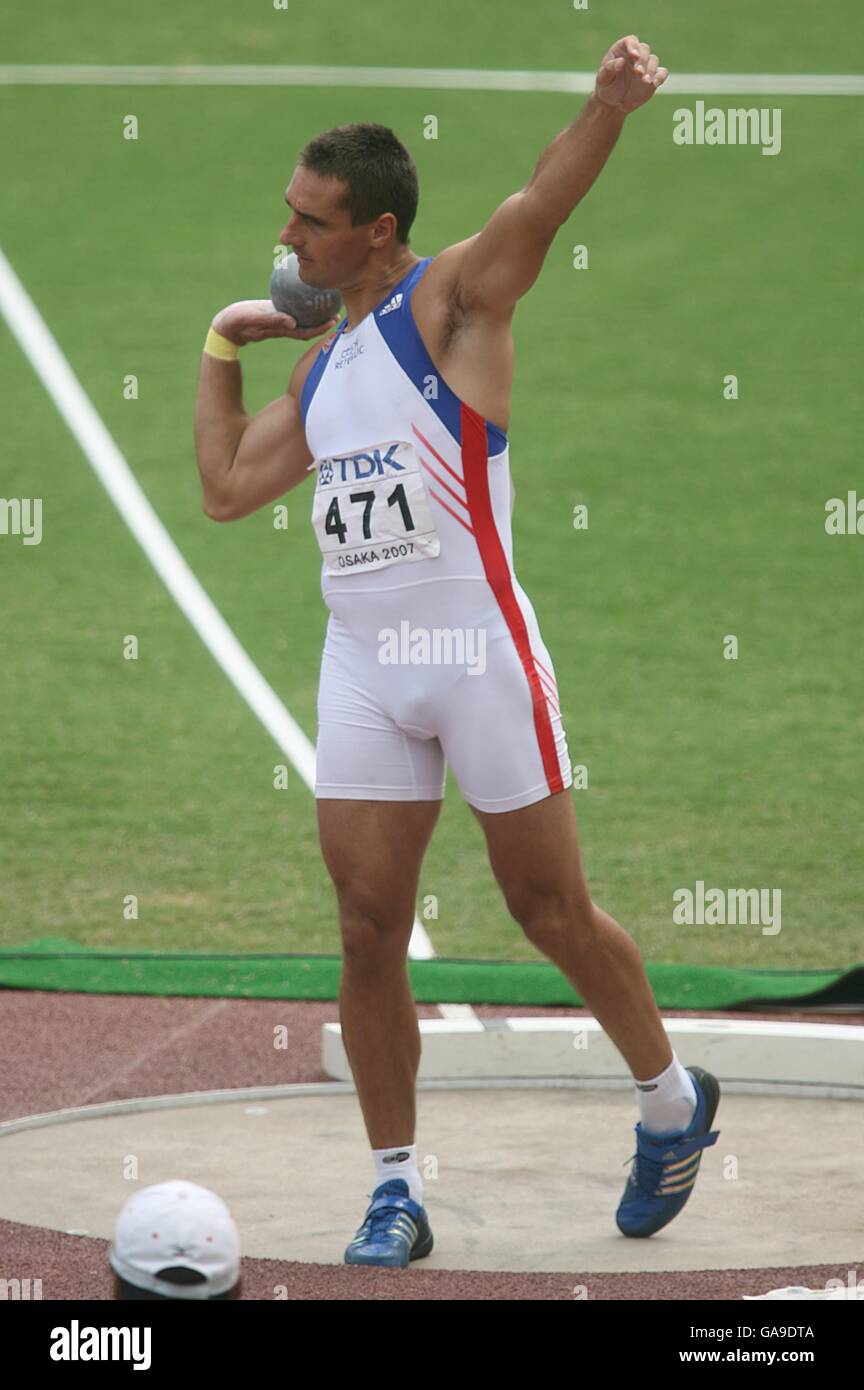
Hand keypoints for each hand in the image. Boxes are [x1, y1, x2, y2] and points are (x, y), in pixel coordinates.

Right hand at [212, 298, 340, 344]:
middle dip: (322, 322)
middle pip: (307, 326)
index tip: (333, 322)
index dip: (320, 329)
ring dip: (313, 314)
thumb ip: (272, 320)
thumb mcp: (254, 318)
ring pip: (300, 318)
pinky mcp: (272, 313)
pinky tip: (302, 292)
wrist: (225, 325)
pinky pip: (290, 309)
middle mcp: (282, 326)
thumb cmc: (237, 322)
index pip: (305, 331)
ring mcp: (277, 320)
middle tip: (336, 311)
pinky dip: (299, 304)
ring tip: (325, 302)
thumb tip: (293, 322)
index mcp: (281, 329)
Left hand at [594, 35, 668, 113]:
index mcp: (622, 50)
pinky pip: (662, 73)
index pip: (630, 41)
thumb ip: (609, 69)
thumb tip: (621, 61)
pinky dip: (660, 77)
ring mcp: (646, 65)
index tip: (633, 55)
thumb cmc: (606, 87)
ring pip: (653, 60)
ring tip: (644, 81)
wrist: (613, 103)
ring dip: (650, 69)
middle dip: (642, 59)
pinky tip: (655, 83)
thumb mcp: (602, 79)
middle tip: (637, 71)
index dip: (633, 45)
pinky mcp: (653, 77)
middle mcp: (636, 55)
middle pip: (644, 49)